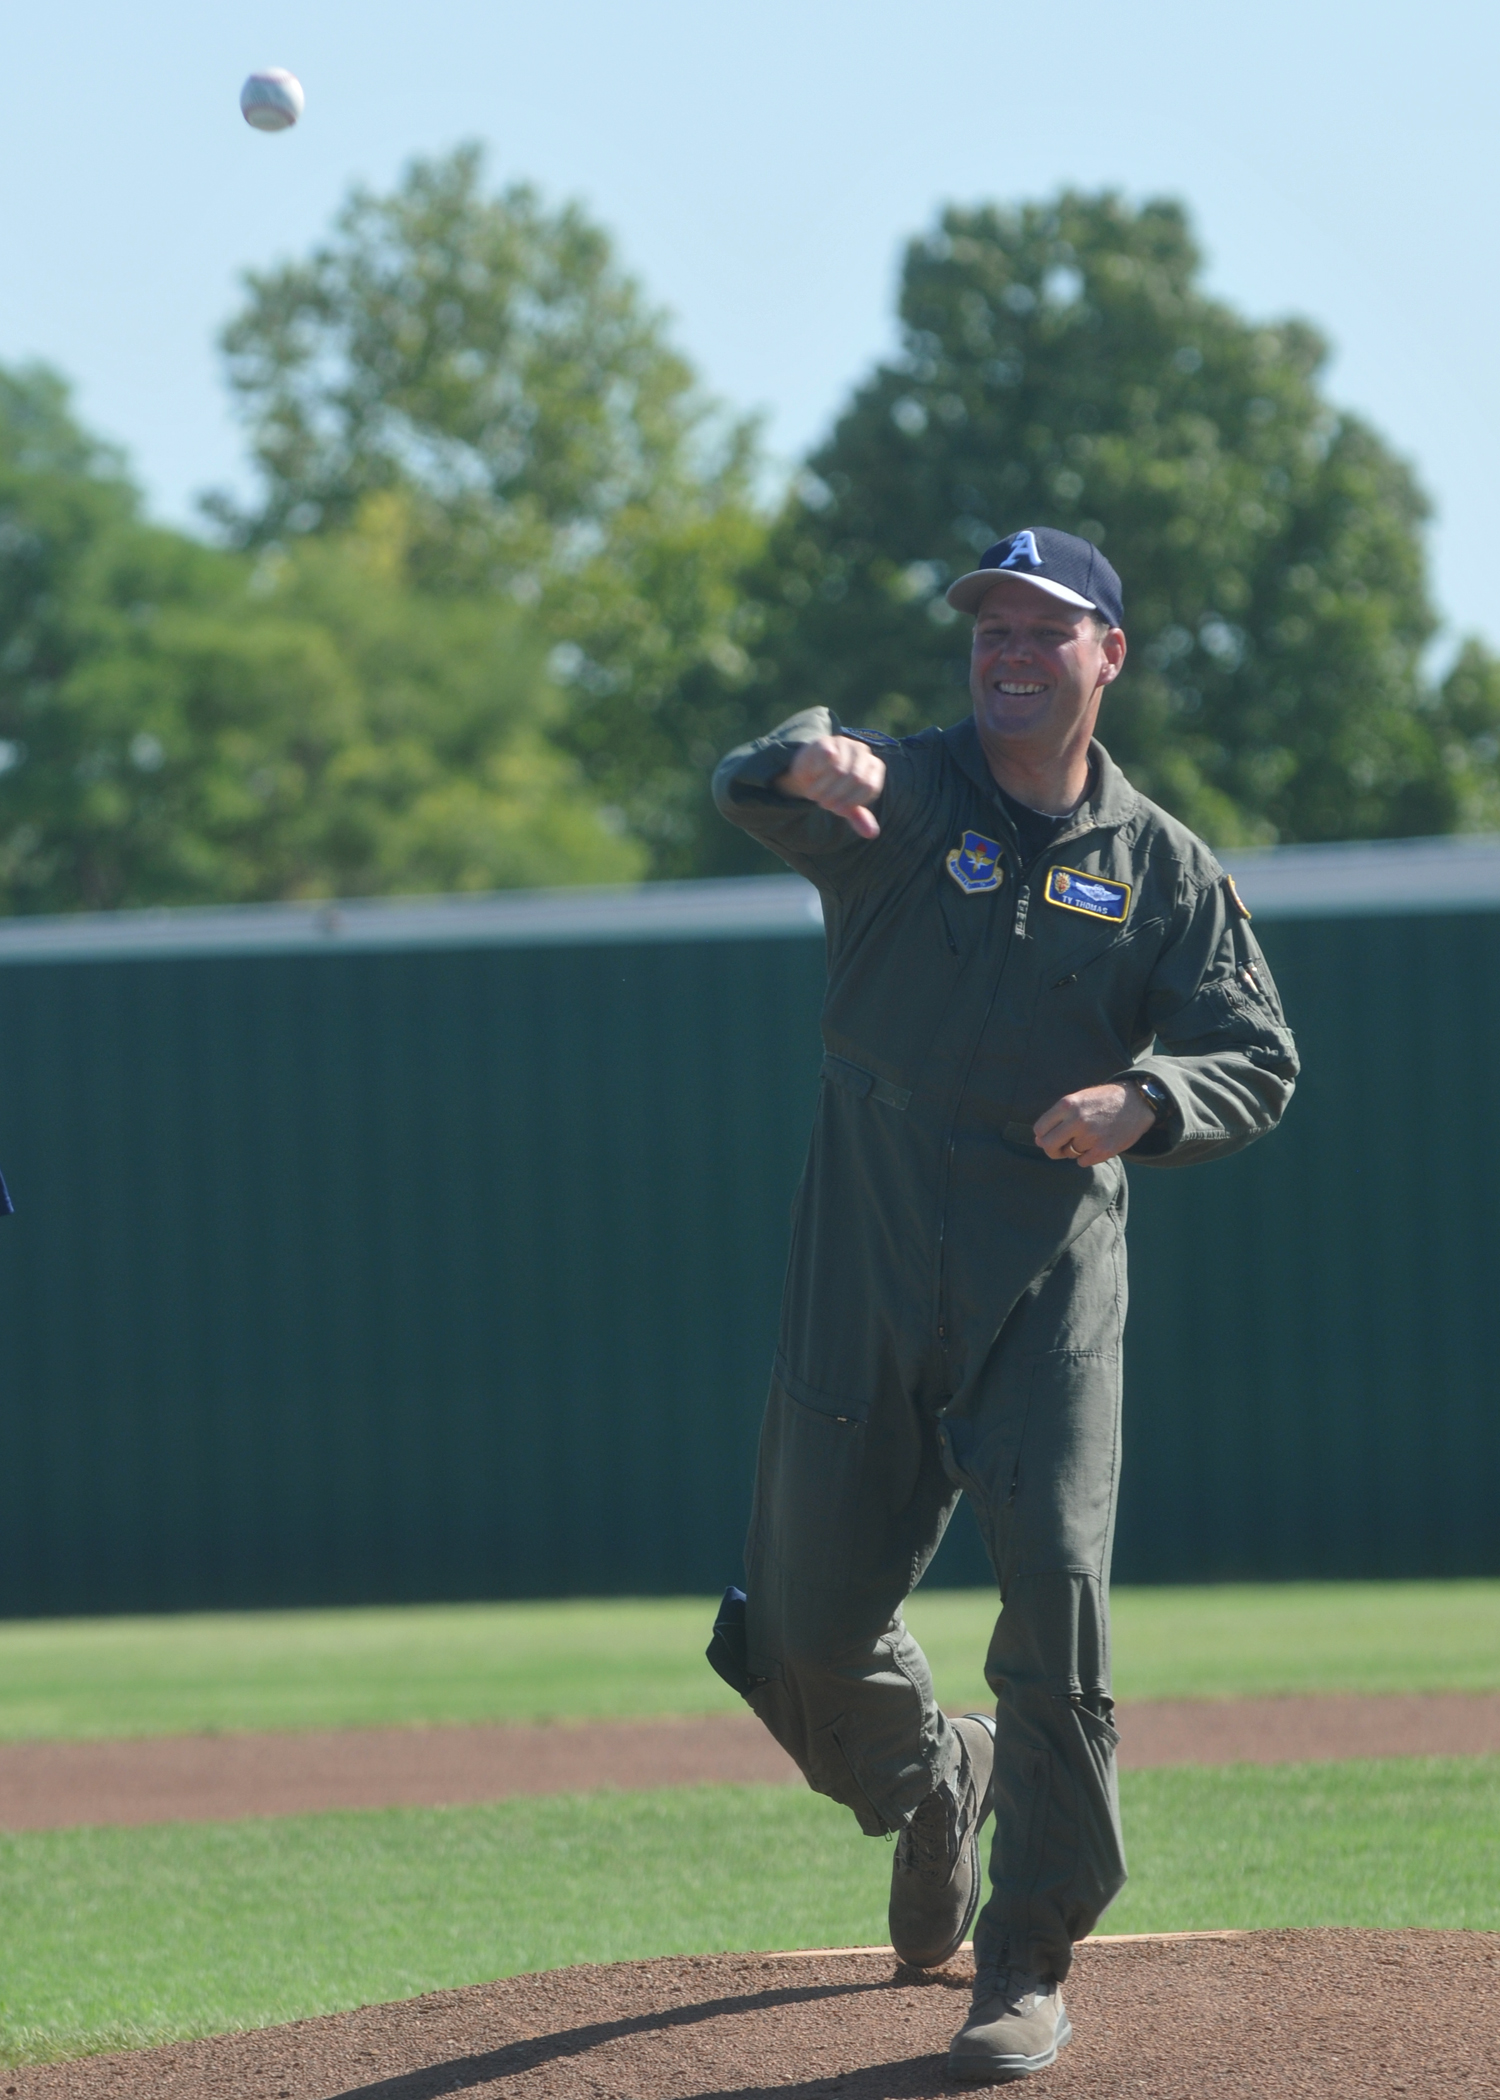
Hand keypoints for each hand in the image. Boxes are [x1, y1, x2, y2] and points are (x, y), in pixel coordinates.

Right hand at [775, 736, 885, 838]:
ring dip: (823, 787)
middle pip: (855, 778)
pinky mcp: (828, 741)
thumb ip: (859, 818)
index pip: (870, 786)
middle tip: (823, 804)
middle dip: (837, 795)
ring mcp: (846, 744)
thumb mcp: (846, 805)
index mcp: (875, 768)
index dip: (852, 801)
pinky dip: (816, 773)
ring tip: (814, 794)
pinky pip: (825, 758)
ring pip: (839, 769)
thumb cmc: (834, 790)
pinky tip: (812, 776)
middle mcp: (864, 752)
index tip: (837, 810)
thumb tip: (872, 834)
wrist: (810, 773)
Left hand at [1034, 1083, 1154, 1166]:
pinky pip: (1082, 1162)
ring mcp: (1090, 1136)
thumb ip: (1058, 1117)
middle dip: (1052, 1149)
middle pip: (1049, 1145)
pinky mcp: (1103, 1150)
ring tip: (1088, 1138)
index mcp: (1067, 1105)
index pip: (1039, 1129)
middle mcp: (1077, 1120)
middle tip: (1060, 1148)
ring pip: (1068, 1153)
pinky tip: (1095, 1145)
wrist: (1136, 1102)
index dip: (1042, 1136)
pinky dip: (1086, 1157)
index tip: (1049, 1137)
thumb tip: (1038, 1140)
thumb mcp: (1078, 1098)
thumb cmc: (1103, 1100)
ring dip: (1074, 1150)